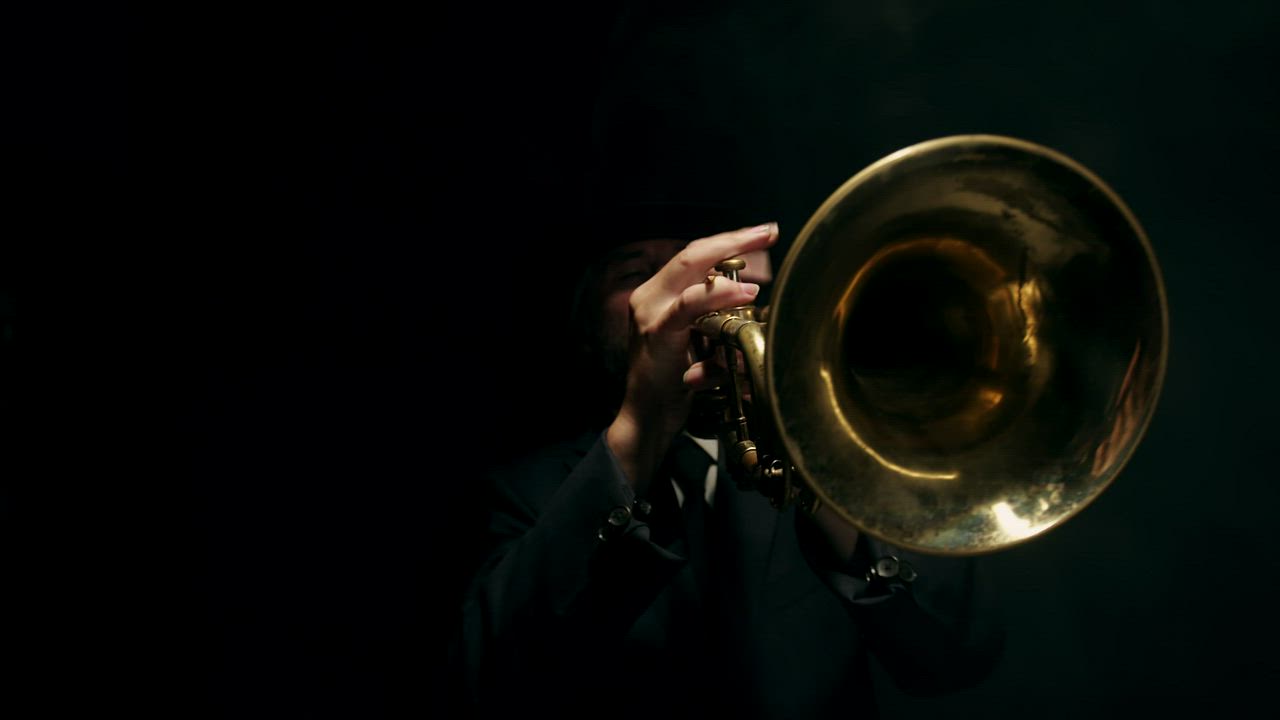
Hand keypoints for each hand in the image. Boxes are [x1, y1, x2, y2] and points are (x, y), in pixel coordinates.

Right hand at [606, 222, 778, 489]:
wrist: (648, 418)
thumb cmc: (675, 384)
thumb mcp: (697, 342)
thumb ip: (712, 318)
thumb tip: (749, 295)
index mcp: (657, 295)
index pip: (694, 256)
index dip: (728, 241)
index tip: (761, 234)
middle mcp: (649, 296)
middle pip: (693, 252)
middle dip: (734, 238)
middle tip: (769, 231)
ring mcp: (650, 312)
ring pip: (690, 267)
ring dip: (729, 255)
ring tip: (762, 250)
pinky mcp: (657, 332)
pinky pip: (691, 305)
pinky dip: (720, 295)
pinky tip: (746, 292)